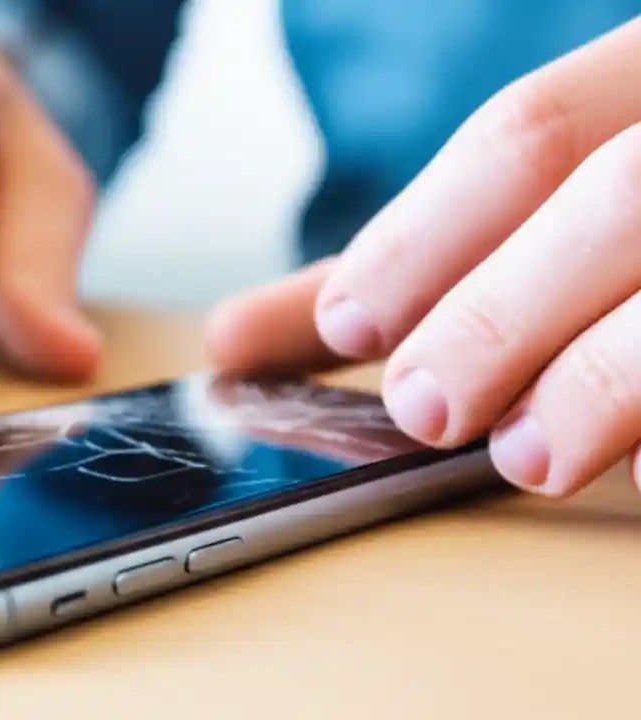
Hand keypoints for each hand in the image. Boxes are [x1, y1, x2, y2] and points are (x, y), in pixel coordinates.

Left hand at [206, 19, 640, 497]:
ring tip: (531, 454)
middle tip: (425, 406)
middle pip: (618, 196)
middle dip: (504, 309)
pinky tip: (639, 467)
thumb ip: (406, 264)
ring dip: (604, 379)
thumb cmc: (622, 234)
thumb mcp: (533, 214)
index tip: (349, 326)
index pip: (528, 136)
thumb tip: (235, 342)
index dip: (425, 237)